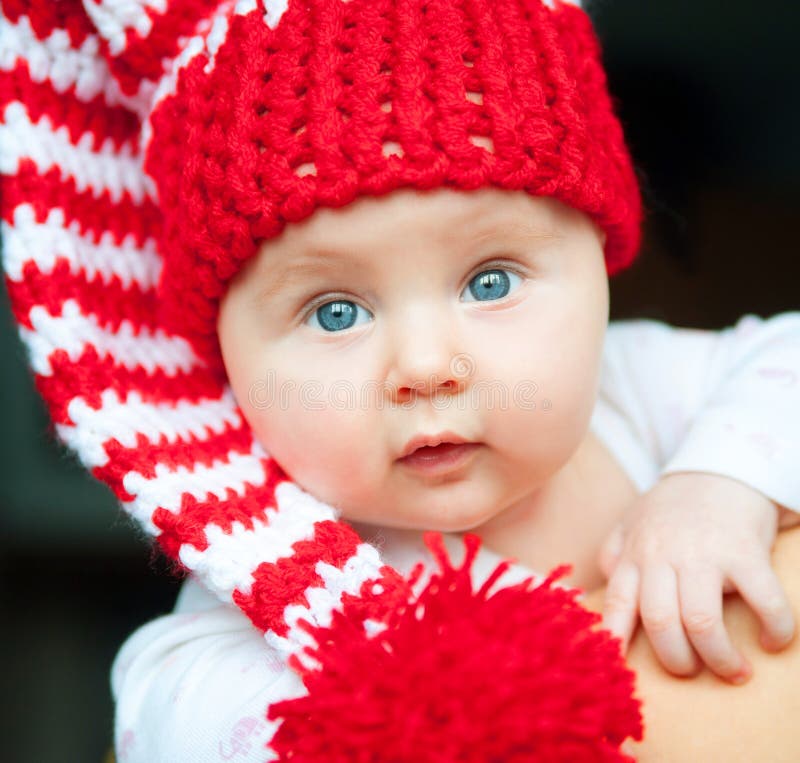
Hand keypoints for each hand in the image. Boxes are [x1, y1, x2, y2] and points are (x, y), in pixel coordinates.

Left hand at [598, 472, 795, 683]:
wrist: (721, 469)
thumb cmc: (674, 507)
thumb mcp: (632, 522)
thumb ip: (614, 553)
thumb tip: (602, 586)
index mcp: (636, 554)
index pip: (617, 600)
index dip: (614, 636)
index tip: (617, 666)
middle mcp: (664, 555)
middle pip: (660, 621)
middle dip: (676, 660)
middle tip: (691, 671)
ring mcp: (705, 554)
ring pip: (701, 620)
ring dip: (719, 657)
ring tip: (734, 671)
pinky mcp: (746, 552)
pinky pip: (762, 601)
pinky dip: (773, 629)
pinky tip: (772, 642)